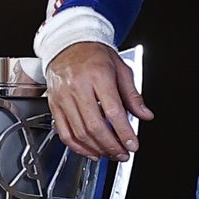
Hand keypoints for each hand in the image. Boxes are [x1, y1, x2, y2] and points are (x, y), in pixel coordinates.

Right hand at [45, 42, 151, 158]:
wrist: (68, 44)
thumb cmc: (94, 54)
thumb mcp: (120, 68)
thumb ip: (132, 95)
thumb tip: (145, 115)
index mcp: (98, 75)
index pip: (113, 111)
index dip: (124, 132)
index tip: (133, 145)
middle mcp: (78, 86)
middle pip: (95, 126)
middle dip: (112, 145)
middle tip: (123, 154)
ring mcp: (63, 97)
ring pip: (79, 132)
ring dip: (97, 149)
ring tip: (110, 154)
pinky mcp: (54, 105)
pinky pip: (64, 133)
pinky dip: (78, 147)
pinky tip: (91, 152)